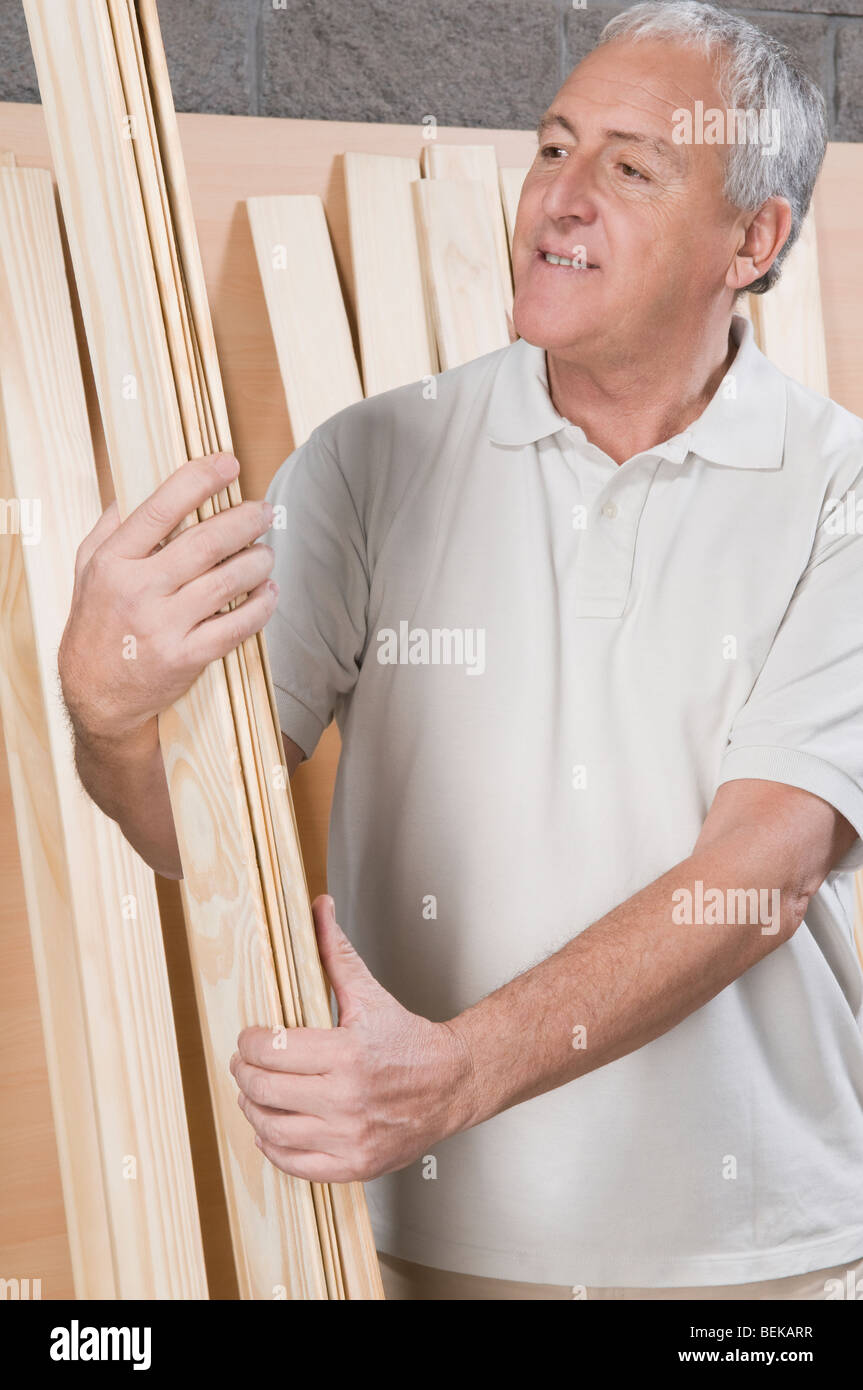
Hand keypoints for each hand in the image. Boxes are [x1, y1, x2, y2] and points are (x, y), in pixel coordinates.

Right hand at [58, 453, 277, 740]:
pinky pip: (236, 626)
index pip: (160, 510)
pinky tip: (269, 592)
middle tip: (264, 511)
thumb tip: (132, 492)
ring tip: (266, 553)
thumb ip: (107, 530)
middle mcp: (138, 590)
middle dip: (244, 521)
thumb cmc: (95, 625)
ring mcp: (163, 626)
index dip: (199, 481)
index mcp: (113, 561)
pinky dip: (260, 606)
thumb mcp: (86, 572)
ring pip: (226, 583)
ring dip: (257, 562)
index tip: (228, 463)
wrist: (95, 694)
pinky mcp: (186, 657)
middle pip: (205, 543)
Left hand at [230, 895, 477, 1182]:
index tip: (250, 1037)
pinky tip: (274, 1127)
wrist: (452, 1084)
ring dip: (253, 1109)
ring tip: (254, 1093)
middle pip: (265, 1091)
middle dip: (244, 1073)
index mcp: (348, 1054)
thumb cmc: (409, 1041)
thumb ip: (335, 953)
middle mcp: (347, 1100)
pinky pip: (294, 1164)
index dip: (249, 1042)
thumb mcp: (370, 994)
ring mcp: (350, 1137)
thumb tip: (318, 907)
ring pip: (272, 1129)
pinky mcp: (354, 1164)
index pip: (272, 1050)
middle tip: (244, 1063)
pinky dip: (274, 1147)